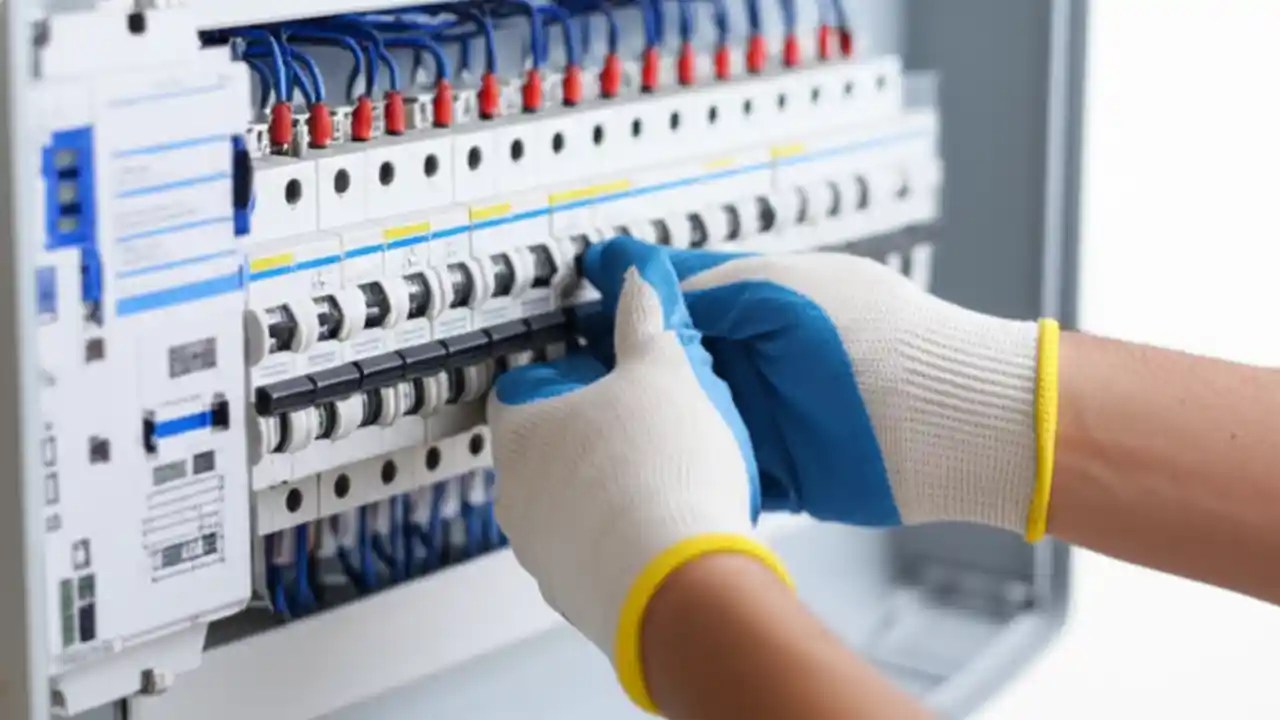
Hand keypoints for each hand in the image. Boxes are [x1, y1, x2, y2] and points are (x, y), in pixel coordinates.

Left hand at [487, 241, 790, 711]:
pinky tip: (668, 530)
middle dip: (588, 438)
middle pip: (542, 451)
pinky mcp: (574, 597)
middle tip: (643, 427)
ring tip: (666, 481)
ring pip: (566, 508)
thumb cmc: (663, 469)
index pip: (519, 391)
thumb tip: (636, 280)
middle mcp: (514, 495)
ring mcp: (540, 552)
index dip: (563, 380)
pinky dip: (622, 540)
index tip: (602, 379)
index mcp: (521, 432)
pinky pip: (593, 555)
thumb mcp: (664, 370)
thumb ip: (645, 321)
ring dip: (605, 493)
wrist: (683, 584)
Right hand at [581, 239, 1059, 538]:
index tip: (588, 274)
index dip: (633, 280)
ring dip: (648, 411)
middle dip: (626, 353)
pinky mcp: (778, 469)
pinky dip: (687, 460)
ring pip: (689, 409)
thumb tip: (646, 283)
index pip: (682, 285)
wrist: (948, 425)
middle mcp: (760, 356)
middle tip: (569, 357)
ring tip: (592, 411)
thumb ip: (711, 291)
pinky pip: (718, 462)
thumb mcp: (782, 295)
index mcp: (763, 301)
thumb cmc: (879, 344)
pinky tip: (645, 459)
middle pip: (675, 352)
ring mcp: (768, 412)